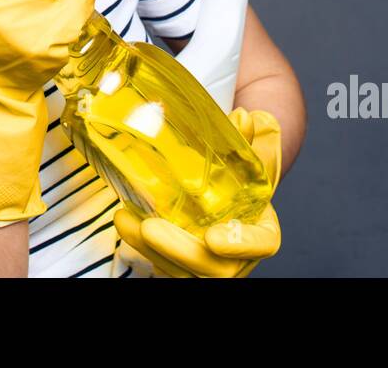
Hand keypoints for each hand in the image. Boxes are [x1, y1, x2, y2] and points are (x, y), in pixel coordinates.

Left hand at [113, 107, 282, 276]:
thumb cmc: (243, 182)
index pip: (262, 244)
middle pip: (213, 267)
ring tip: (127, 220)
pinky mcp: (182, 266)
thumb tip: (244, 117)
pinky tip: (125, 221)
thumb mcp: (253, 161)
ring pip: (181, 271)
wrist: (228, 197)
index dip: (239, 244)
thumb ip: (254, 142)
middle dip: (178, 250)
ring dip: (151, 249)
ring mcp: (208, 266)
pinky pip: (163, 265)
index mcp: (261, 232)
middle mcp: (236, 257)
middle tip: (150, 227)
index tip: (213, 237)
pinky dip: (141, 246)